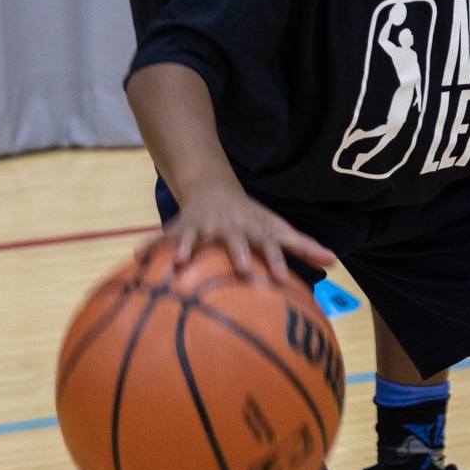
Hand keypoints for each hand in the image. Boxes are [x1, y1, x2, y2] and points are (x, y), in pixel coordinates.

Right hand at [140, 181, 335, 283]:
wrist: (214, 188)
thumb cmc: (252, 219)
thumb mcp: (277, 228)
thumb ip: (303, 246)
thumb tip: (334, 260)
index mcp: (253, 231)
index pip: (268, 246)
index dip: (275, 261)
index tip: (280, 280)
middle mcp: (228, 228)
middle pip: (234, 241)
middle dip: (237, 254)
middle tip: (242, 270)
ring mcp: (203, 228)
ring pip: (195, 238)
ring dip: (187, 249)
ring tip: (178, 264)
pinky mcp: (181, 229)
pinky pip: (163, 239)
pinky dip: (150, 247)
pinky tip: (136, 258)